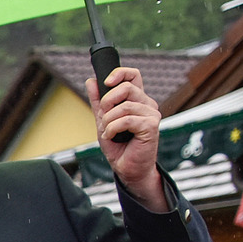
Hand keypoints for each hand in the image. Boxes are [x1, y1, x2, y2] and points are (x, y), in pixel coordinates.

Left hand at [87, 66, 168, 213]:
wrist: (127, 168)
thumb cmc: (119, 146)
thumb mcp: (103, 121)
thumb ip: (98, 102)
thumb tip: (91, 81)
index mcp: (137, 100)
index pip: (133, 76)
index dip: (120, 73)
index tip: (106, 82)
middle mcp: (147, 104)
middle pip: (126, 88)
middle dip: (107, 102)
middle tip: (102, 118)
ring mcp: (151, 114)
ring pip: (124, 106)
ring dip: (108, 121)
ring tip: (108, 132)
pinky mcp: (151, 125)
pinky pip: (126, 119)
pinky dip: (113, 128)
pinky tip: (112, 136)